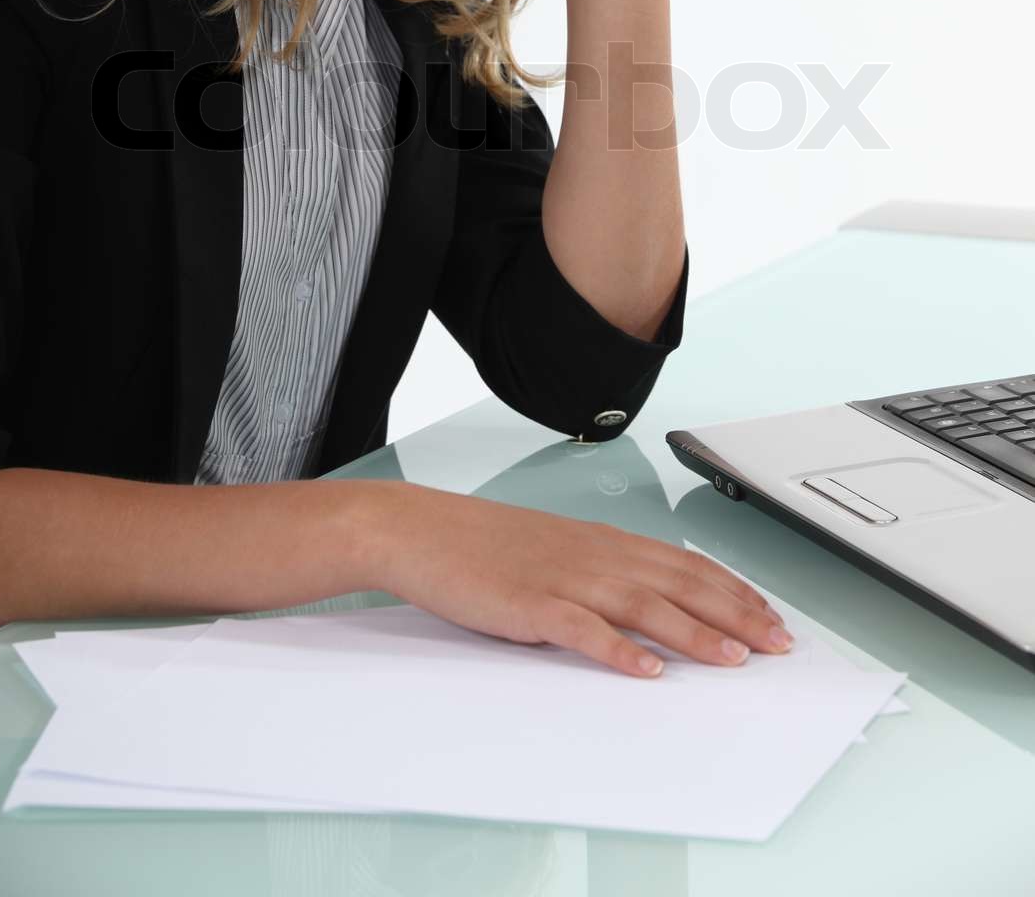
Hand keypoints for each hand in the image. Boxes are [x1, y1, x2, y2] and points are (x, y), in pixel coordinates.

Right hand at [357, 482, 792, 677]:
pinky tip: (647, 670)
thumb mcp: (556, 549)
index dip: (732, 591)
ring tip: (734, 660)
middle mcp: (594, 555)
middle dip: (736, 614)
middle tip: (778, 643)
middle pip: (679, 584)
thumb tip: (648, 605)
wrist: (423, 529)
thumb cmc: (485, 543)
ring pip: (645, 606)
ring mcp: (564, 579)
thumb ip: (601, 571)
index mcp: (602, 542)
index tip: (769, 615)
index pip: (684, 566)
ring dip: (695, 634)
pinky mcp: (530, 605)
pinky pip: (583, 630)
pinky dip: (618, 650)